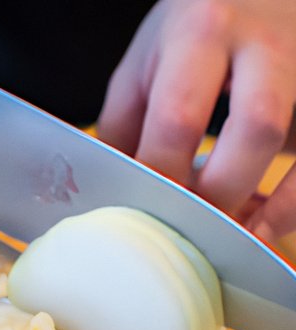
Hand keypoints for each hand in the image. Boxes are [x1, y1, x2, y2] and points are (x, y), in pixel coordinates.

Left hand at [98, 0, 295, 242]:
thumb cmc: (191, 33)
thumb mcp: (145, 65)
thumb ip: (123, 124)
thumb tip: (112, 190)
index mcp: (200, 33)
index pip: (178, 117)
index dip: (162, 175)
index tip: (149, 208)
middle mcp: (263, 43)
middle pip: (254, 127)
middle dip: (219, 192)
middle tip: (192, 224)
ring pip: (292, 143)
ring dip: (265, 205)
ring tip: (233, 235)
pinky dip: (293, 203)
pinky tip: (267, 222)